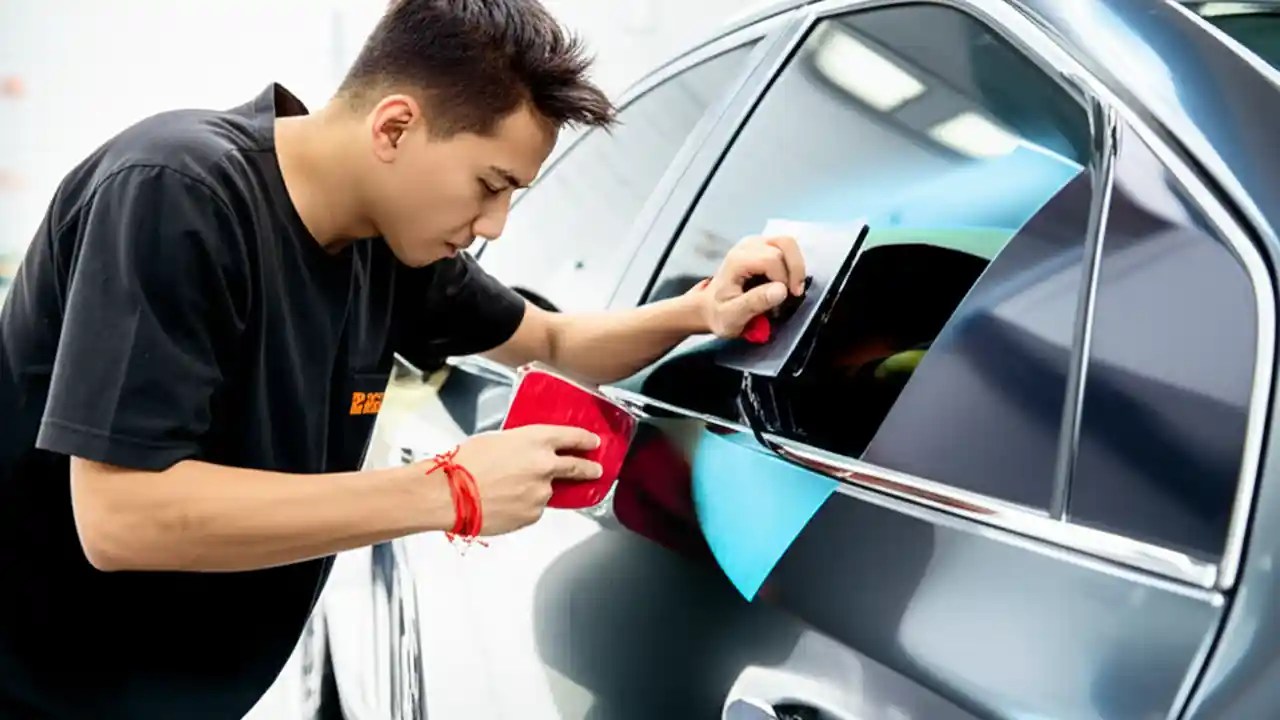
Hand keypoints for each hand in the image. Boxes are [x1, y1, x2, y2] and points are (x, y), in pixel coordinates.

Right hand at [444, 424, 602, 534]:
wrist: (448, 494)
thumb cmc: (464, 463)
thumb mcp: (497, 440)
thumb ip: (522, 445)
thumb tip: (530, 454)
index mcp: (536, 440)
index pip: (573, 437)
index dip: (586, 440)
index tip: (593, 443)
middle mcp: (545, 466)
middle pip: (577, 467)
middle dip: (589, 469)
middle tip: (595, 470)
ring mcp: (542, 493)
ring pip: (548, 491)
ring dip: (537, 490)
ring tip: (508, 489)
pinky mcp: (533, 514)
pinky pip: (534, 509)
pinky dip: (524, 506)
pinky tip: (503, 502)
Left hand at [698, 235, 806, 337]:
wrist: (709, 306)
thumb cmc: (720, 312)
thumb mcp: (733, 316)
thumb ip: (755, 303)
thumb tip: (781, 290)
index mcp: (737, 260)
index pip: (772, 259)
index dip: (784, 279)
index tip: (784, 301)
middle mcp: (747, 245)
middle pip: (784, 245)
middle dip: (794, 271)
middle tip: (794, 294)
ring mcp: (755, 242)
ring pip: (788, 243)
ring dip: (797, 265)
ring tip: (794, 287)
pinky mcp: (762, 246)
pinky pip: (785, 247)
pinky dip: (792, 263)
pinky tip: (788, 281)